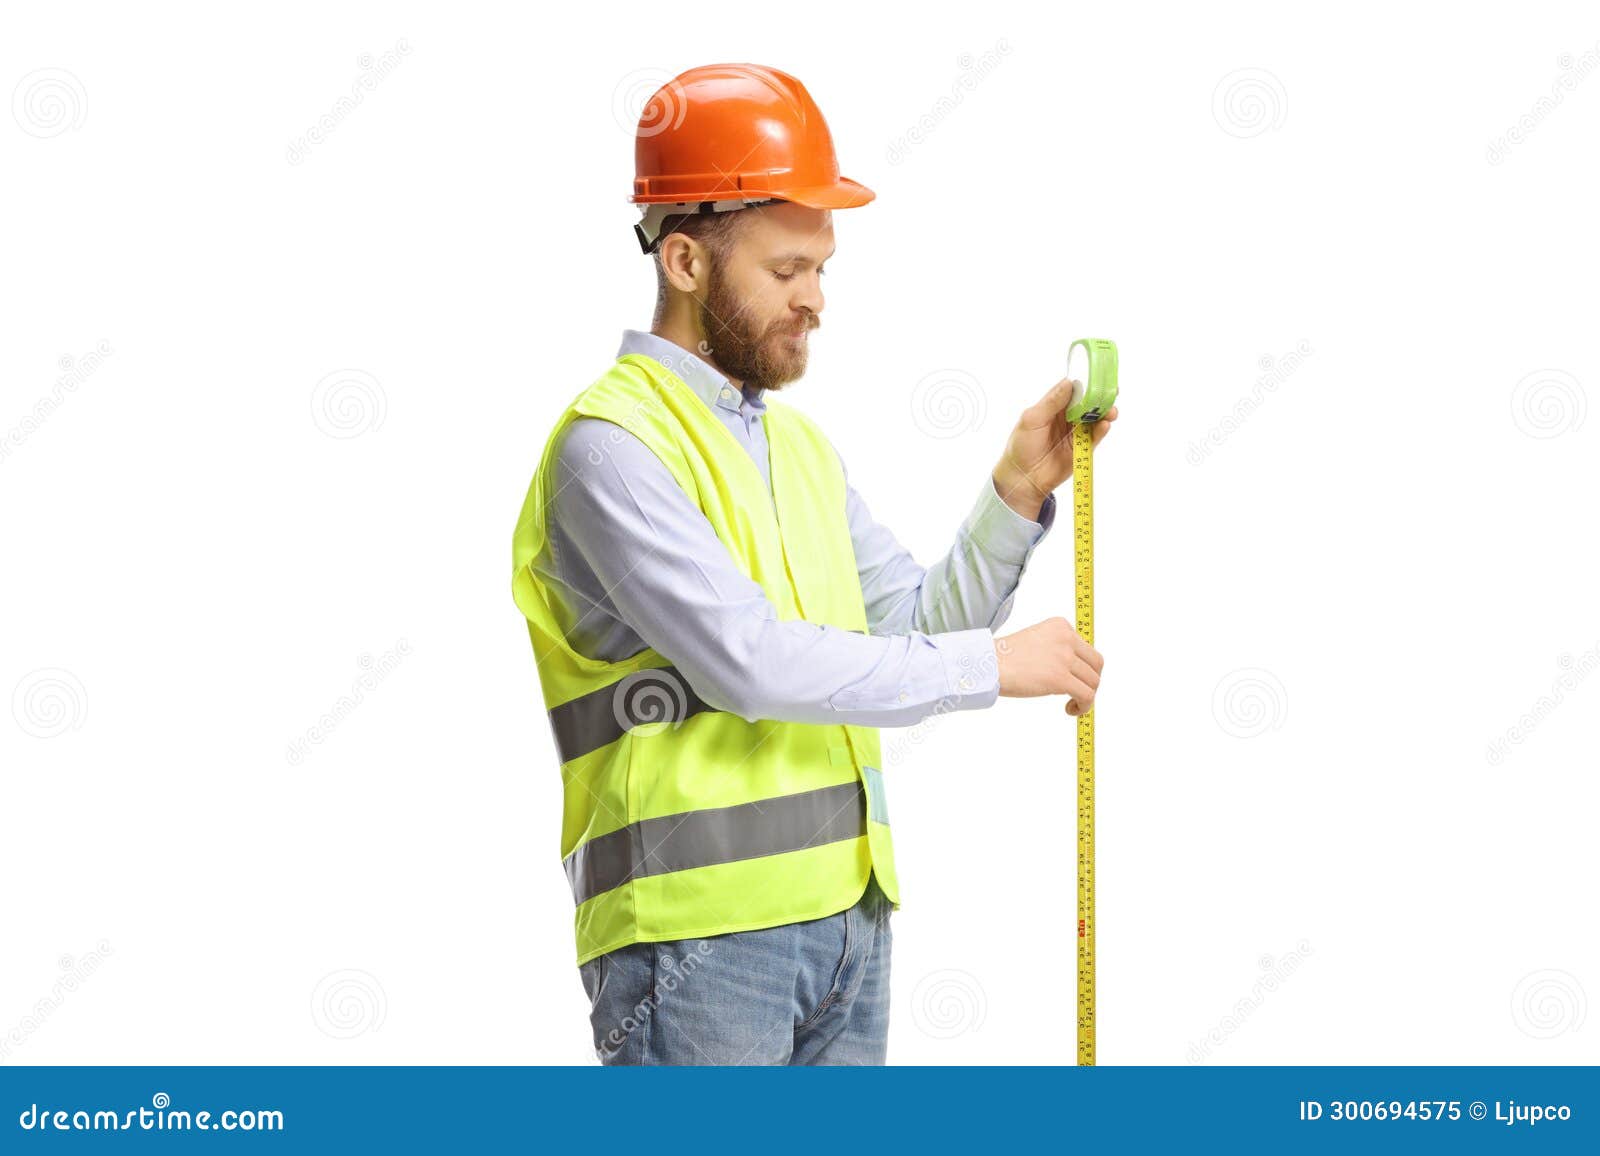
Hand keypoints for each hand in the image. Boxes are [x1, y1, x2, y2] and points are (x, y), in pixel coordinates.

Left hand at [991, 378, 1119, 520]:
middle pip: (1088, 402)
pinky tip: (1104, 424)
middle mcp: (1067, 417)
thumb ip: (1051, 402)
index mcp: (1053, 406)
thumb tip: (1069, 383)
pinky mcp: (1083, 448)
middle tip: (1112, 391)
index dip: (1085, 382)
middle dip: (1100, 396)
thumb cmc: (1021, 446)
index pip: (1072, 389)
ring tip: (1111, 410)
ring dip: (1104, 412)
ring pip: (1095, 418)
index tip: (1098, 376)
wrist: (1023, 478)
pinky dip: (1101, 430)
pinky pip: (1095, 436)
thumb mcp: (1032, 420)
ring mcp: (1076, 432)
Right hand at [993, 617, 1103, 715]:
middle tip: (1077, 692)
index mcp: (1060, 625)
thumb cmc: (1004, 658)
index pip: (1086, 648)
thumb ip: (1056, 648)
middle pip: (1097, 663)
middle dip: (1090, 680)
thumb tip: (1075, 671)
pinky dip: (1084, 707)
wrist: (987, 665)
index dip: (1082, 667)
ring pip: (1093, 682)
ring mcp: (1064, 657)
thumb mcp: (1036, 640)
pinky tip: (1070, 709)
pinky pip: (1087, 696)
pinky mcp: (1060, 678)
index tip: (1070, 678)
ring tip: (1071, 703)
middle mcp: (1066, 637)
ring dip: (1086, 696)